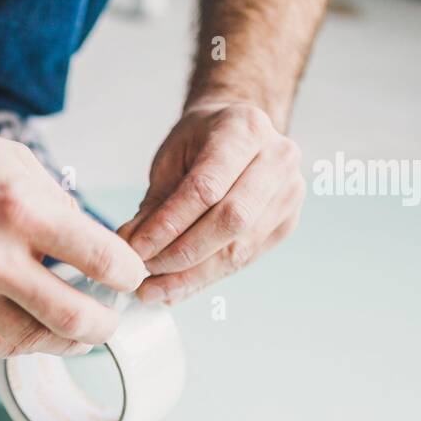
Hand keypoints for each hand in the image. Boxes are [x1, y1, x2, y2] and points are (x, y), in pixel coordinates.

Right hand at [0, 109, 148, 357]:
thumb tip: (91, 248)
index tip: (128, 278)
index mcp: (17, 208)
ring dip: (56, 341)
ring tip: (68, 332)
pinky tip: (20, 329)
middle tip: (108, 323)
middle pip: (71, 319)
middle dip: (103, 326)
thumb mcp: (11, 160)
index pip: (99, 259)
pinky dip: (8, 342)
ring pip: (26, 342)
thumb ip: (55, 207)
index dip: (126, 275)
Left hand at [119, 101, 304, 303]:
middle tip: (143, 272)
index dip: (169, 224)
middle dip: (181, 253)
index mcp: (245, 130)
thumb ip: (156, 200)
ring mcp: (289, 193)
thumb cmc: (202, 141)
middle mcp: (278, 160)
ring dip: (191, 275)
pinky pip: (243, 260)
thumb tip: (131, 244)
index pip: (206, 188)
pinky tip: (176, 287)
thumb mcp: (172, 157)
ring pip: (238, 248)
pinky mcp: (286, 223)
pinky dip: (205, 277)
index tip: (136, 249)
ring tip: (153, 289)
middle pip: (229, 221)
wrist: (241, 133)